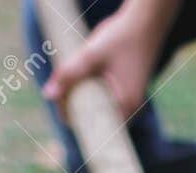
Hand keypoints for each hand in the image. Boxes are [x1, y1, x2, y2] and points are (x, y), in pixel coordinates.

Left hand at [42, 2, 170, 120]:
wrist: (148, 22)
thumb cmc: (122, 37)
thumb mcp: (91, 55)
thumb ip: (69, 75)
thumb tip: (47, 95)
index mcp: (125, 107)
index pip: (91, 127)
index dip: (71, 115)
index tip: (58, 98)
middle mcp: (131, 110)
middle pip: (94, 120)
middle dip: (75, 106)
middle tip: (61, 85)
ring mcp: (132, 102)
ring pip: (99, 110)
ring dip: (83, 98)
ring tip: (73, 81)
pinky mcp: (129, 92)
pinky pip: (106, 101)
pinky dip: (92, 93)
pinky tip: (87, 76)